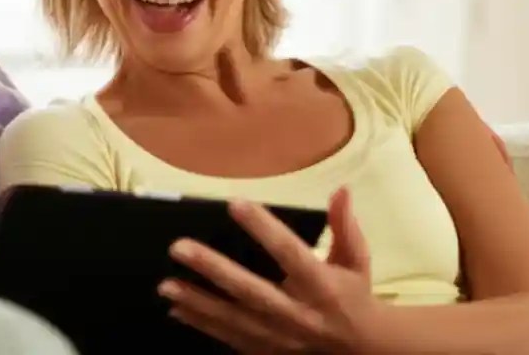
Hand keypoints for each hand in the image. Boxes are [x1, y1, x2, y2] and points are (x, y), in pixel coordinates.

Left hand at [159, 187, 382, 352]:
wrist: (361, 350)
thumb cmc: (353, 296)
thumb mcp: (356, 260)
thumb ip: (345, 226)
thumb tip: (341, 189)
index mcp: (322, 286)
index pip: (290, 253)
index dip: (263, 228)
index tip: (235, 204)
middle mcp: (298, 314)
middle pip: (251, 291)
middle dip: (213, 269)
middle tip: (179, 247)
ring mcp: (280, 337)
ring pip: (233, 319)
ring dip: (197, 302)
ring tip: (166, 284)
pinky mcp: (266, 351)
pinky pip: (229, 338)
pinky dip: (201, 324)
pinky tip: (176, 308)